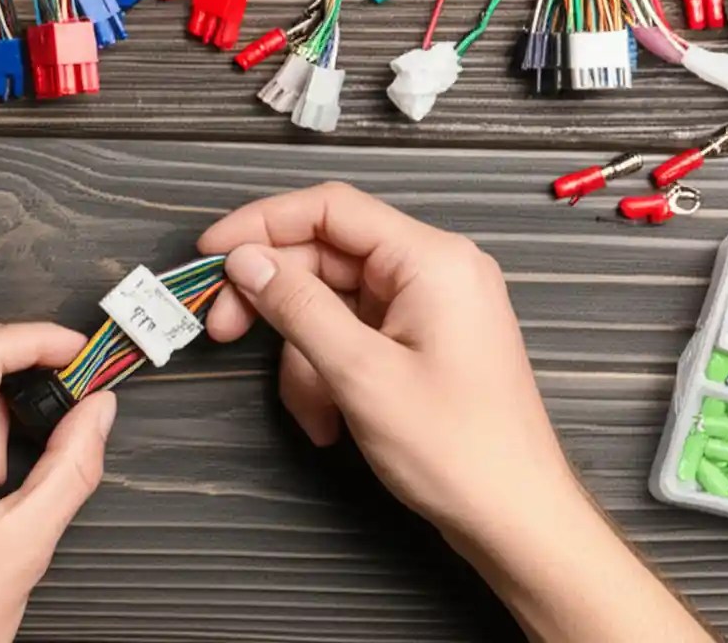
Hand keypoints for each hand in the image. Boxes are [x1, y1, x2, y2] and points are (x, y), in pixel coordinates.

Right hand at [198, 183, 712, 641]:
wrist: (515, 519)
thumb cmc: (458, 451)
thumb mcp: (360, 374)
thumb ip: (298, 308)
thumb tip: (247, 261)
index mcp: (431, 260)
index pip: (330, 208)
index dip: (262, 224)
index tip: (212, 251)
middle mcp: (433, 271)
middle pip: (325, 257)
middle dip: (274, 299)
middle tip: (223, 328)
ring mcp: (428, 308)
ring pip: (331, 304)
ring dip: (303, 355)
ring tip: (310, 411)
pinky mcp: (420, 341)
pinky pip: (353, 336)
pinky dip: (327, 372)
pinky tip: (328, 419)